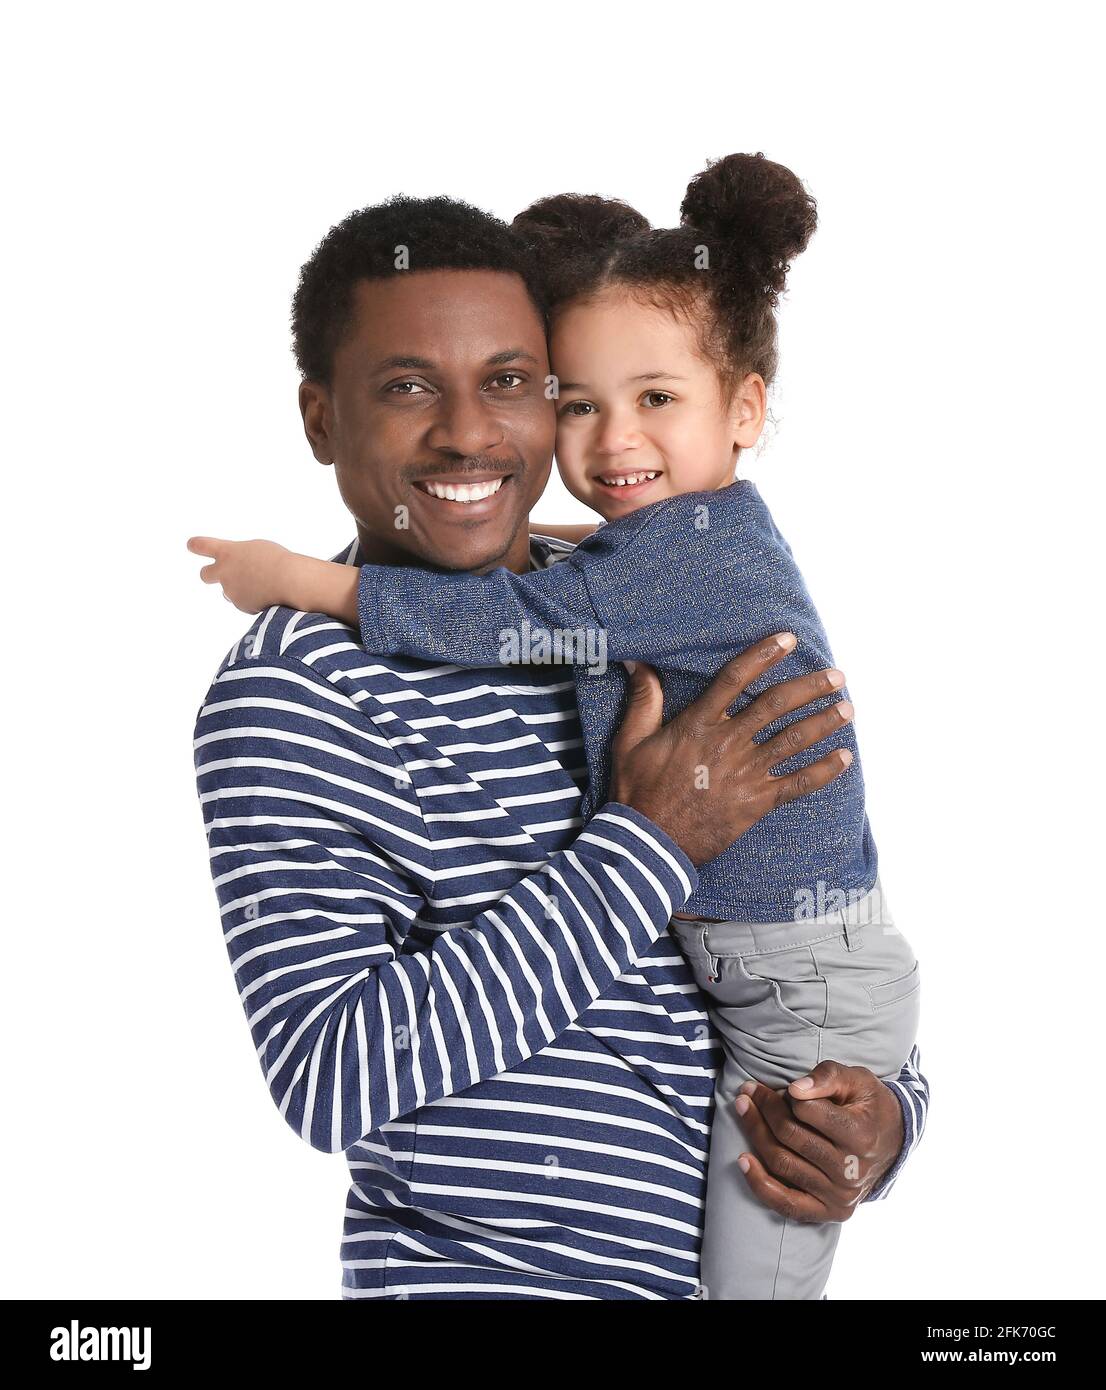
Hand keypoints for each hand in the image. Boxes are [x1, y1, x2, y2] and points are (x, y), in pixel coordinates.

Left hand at [187, 536, 294, 614]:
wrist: (289, 582)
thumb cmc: (277, 561)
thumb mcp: (257, 550)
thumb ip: (242, 557)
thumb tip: (238, 574)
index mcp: (227, 552)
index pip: (202, 546)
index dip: (196, 545)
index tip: (191, 544)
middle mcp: (224, 572)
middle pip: (205, 574)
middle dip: (209, 574)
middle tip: (215, 573)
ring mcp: (231, 591)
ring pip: (230, 591)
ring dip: (240, 588)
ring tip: (261, 583)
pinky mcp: (242, 606)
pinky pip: (246, 602)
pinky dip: (255, 599)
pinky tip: (269, 594)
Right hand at [607, 633, 853, 865]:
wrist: (650, 842)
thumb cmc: (638, 790)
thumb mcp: (631, 740)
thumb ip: (643, 700)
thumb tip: (638, 662)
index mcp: (699, 724)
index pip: (735, 678)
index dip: (763, 655)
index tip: (788, 639)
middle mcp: (728, 743)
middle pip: (777, 705)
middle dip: (811, 687)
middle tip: (837, 675)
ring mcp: (746, 773)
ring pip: (794, 740)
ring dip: (824, 722)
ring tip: (847, 708)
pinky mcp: (757, 802)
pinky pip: (799, 783)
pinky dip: (824, 771)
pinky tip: (845, 758)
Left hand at [733, 1061, 904, 1220]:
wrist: (892, 1143)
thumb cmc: (868, 1106)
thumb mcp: (857, 1080)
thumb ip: (828, 1077)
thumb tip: (795, 1089)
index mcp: (861, 1135)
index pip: (807, 1111)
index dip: (787, 1094)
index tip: (779, 1086)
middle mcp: (851, 1171)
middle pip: (789, 1136)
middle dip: (763, 1109)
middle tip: (748, 1092)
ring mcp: (840, 1196)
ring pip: (782, 1163)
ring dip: (755, 1133)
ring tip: (743, 1109)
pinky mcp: (830, 1212)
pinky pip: (787, 1203)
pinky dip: (760, 1184)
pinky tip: (743, 1161)